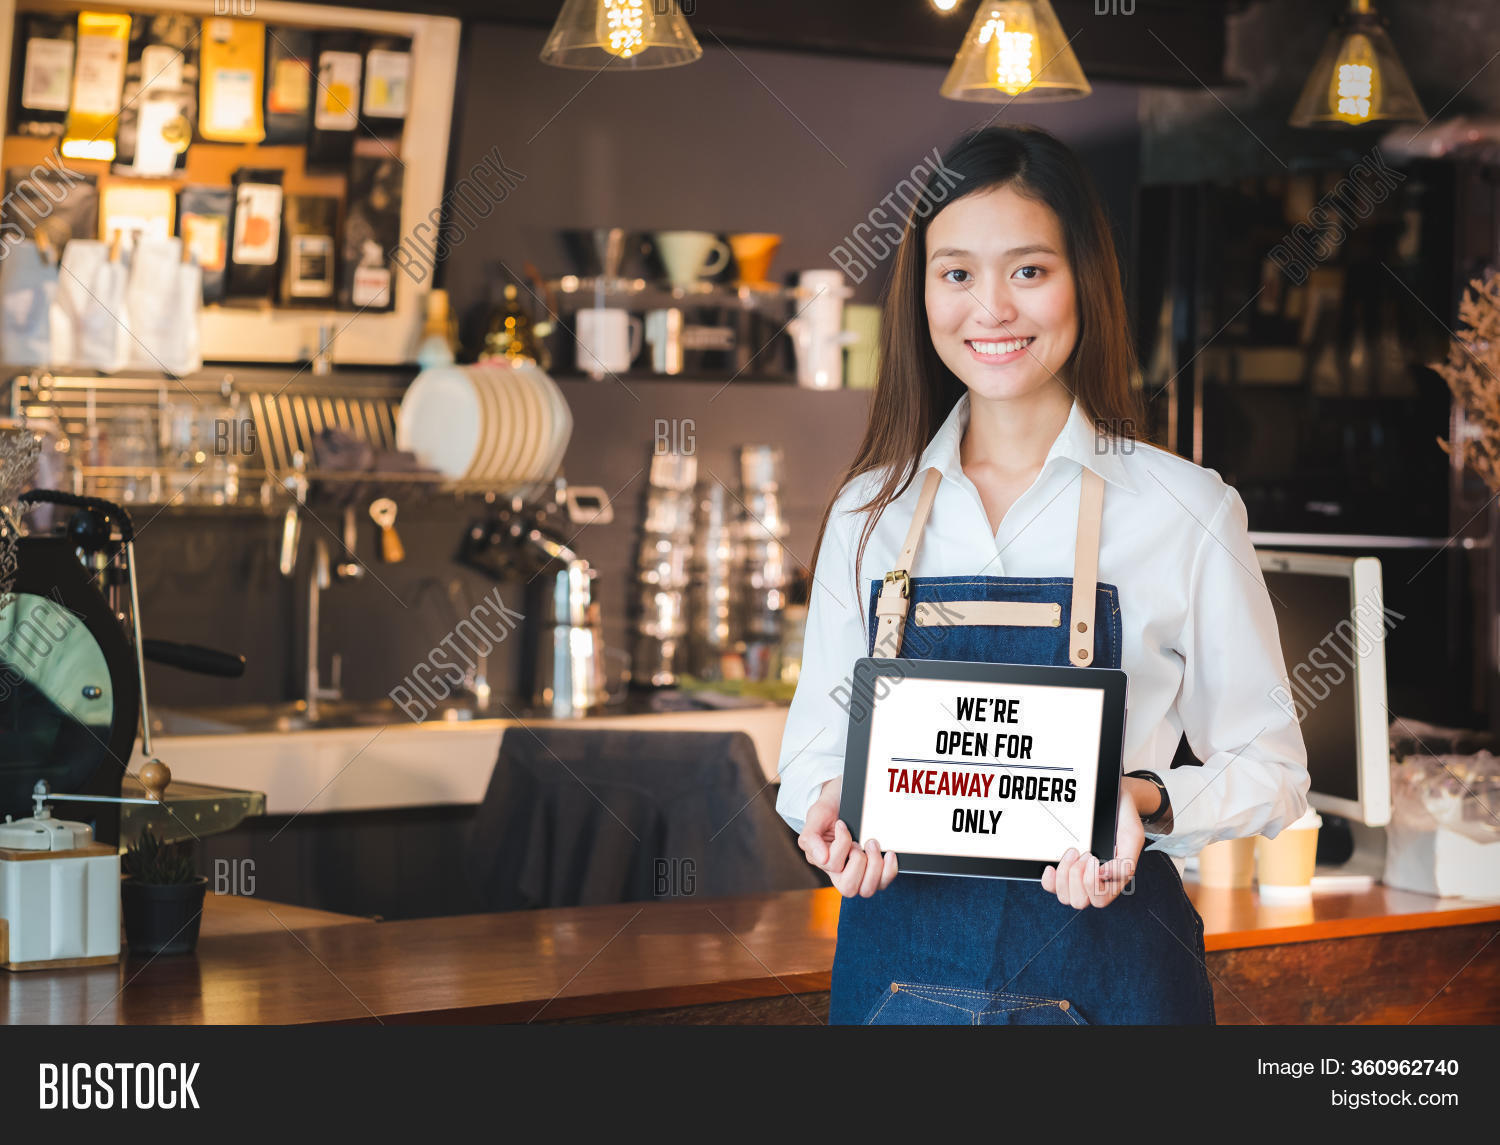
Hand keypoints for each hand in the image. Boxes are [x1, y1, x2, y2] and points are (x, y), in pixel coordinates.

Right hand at [796, 777, 897, 897]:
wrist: (845, 801)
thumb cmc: (830, 810)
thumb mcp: (816, 816)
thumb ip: (811, 837)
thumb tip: (822, 859)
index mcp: (822, 861)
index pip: (831, 865)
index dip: (841, 844)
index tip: (842, 824)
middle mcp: (838, 873)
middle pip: (848, 888)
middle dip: (859, 862)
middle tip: (862, 842)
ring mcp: (857, 875)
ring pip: (866, 890)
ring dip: (874, 867)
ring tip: (873, 845)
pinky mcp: (873, 873)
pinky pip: (882, 883)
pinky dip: (888, 870)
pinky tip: (889, 854)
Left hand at [1040, 786, 1143, 909]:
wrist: (1113, 802)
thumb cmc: (1123, 821)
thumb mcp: (1132, 838)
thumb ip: (1125, 862)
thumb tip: (1103, 876)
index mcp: (1114, 880)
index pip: (1100, 900)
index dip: (1091, 883)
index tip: (1093, 857)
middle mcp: (1096, 883)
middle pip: (1079, 901)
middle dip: (1077, 877)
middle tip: (1084, 853)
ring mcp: (1078, 878)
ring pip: (1064, 897)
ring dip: (1065, 875)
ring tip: (1073, 852)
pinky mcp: (1065, 870)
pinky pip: (1051, 887)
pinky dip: (1049, 879)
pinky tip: (1052, 866)